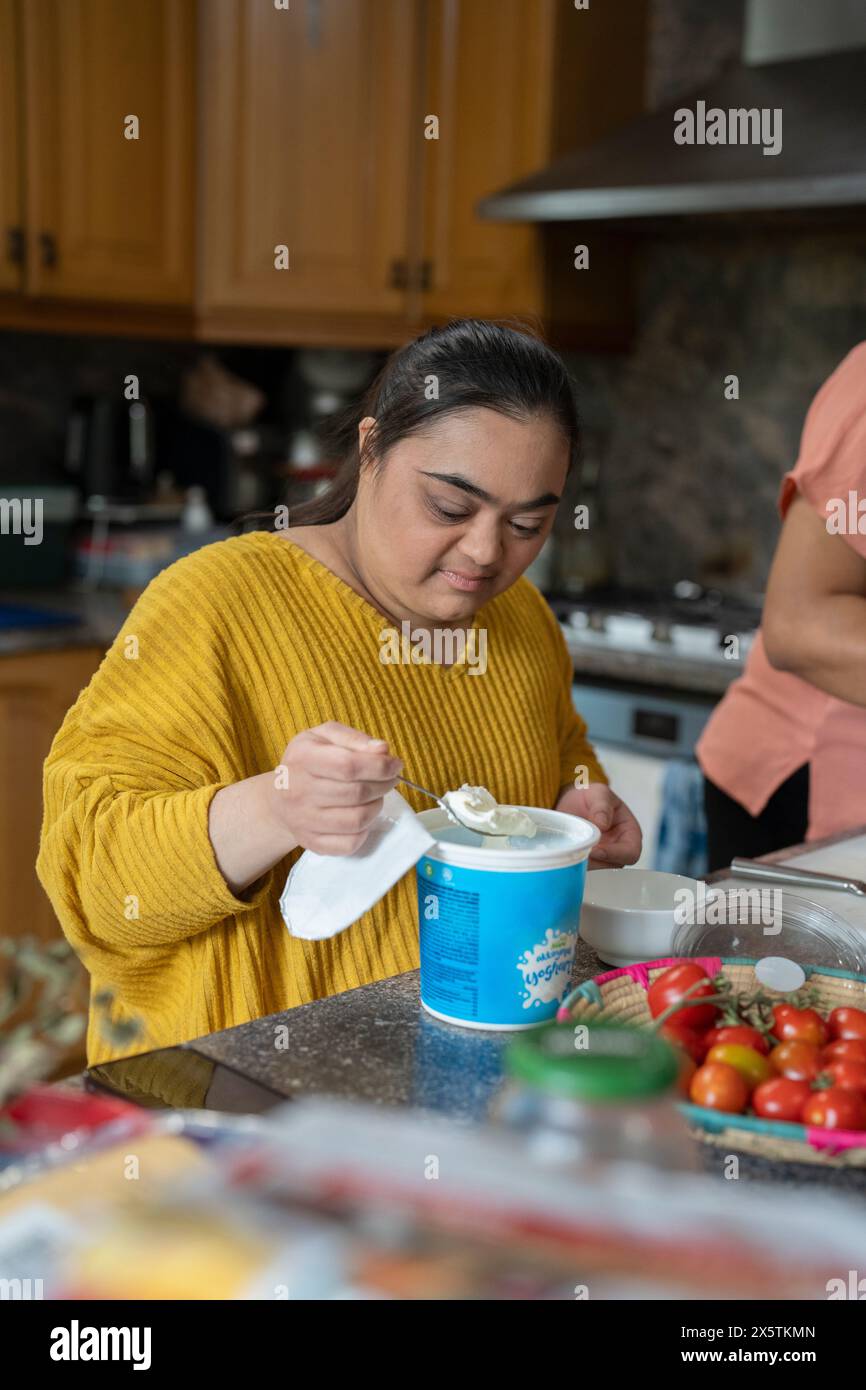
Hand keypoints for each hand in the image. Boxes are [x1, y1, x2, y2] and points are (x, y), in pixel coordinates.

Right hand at [268, 721, 402, 855]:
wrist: (278, 798)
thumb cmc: (307, 762)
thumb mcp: (324, 737)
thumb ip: (354, 739)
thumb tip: (382, 749)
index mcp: (303, 758)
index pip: (348, 765)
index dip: (380, 766)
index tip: (395, 764)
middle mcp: (299, 790)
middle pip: (357, 793)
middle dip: (384, 785)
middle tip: (389, 779)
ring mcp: (304, 820)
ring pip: (357, 820)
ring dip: (377, 806)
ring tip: (375, 796)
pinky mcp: (311, 842)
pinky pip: (350, 844)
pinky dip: (365, 831)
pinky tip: (362, 815)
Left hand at [555, 783, 641, 868]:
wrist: (573, 801)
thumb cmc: (592, 797)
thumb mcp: (599, 793)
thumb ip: (602, 806)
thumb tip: (602, 824)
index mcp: (629, 835)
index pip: (630, 853)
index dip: (615, 855)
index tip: (596, 850)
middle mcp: (618, 851)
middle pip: (612, 866)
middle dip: (595, 862)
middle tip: (577, 851)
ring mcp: (602, 859)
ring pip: (596, 871)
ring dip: (582, 864)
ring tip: (568, 852)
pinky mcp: (586, 862)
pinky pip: (582, 870)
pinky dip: (573, 865)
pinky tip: (563, 856)